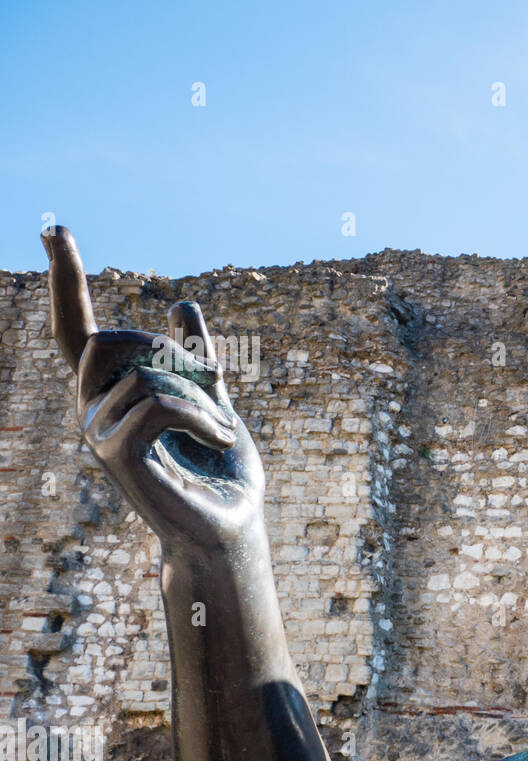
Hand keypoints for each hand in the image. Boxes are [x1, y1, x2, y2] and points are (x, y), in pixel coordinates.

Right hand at [43, 226, 264, 549]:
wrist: (230, 525)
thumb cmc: (222, 471)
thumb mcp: (213, 400)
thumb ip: (196, 358)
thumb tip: (183, 303)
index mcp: (110, 394)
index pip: (77, 329)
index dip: (67, 279)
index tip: (55, 227)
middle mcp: (90, 410)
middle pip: (114, 337)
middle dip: (172, 352)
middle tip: (212, 385)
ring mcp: (96, 433)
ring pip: (149, 372)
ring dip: (203, 397)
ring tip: (220, 430)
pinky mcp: (115, 454)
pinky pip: (158, 401)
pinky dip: (202, 416)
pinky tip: (220, 439)